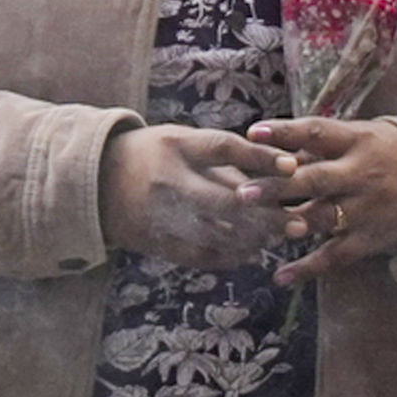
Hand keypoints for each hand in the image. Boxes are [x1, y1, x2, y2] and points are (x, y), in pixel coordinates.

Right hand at [100, 123, 284, 264]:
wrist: (96, 183)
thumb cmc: (153, 156)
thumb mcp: (182, 141)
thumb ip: (225, 158)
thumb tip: (278, 173)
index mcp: (176, 146)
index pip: (223, 148)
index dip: (259, 157)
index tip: (292, 166)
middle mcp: (170, 182)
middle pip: (226, 201)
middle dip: (266, 216)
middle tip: (299, 223)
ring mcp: (163, 216)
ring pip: (219, 234)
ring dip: (255, 238)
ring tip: (281, 236)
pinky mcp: (159, 243)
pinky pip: (203, 255)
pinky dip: (231, 254)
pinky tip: (252, 250)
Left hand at [248, 115, 396, 284]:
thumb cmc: (384, 155)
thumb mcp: (360, 138)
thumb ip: (317, 143)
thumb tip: (264, 142)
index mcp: (358, 141)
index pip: (317, 132)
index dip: (286, 132)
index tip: (252, 132)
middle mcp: (362, 174)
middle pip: (316, 179)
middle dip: (279, 186)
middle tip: (243, 191)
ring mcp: (367, 209)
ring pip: (323, 217)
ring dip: (288, 223)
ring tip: (256, 227)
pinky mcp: (371, 239)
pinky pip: (336, 256)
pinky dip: (309, 268)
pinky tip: (281, 276)